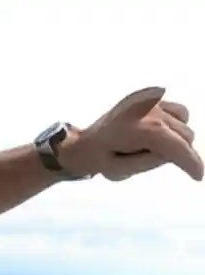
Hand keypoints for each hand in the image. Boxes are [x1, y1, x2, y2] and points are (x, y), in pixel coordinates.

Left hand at [59, 87, 202, 181]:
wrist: (81, 143)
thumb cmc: (97, 159)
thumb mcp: (121, 169)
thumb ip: (151, 161)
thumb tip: (173, 152)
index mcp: (139, 129)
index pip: (177, 146)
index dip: (191, 163)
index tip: (197, 177)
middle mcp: (148, 111)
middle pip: (184, 136)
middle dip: (177, 153)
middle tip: (147, 160)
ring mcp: (149, 101)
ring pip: (184, 124)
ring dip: (175, 139)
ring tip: (147, 147)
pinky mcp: (149, 97)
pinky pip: (177, 111)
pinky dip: (174, 124)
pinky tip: (156, 134)